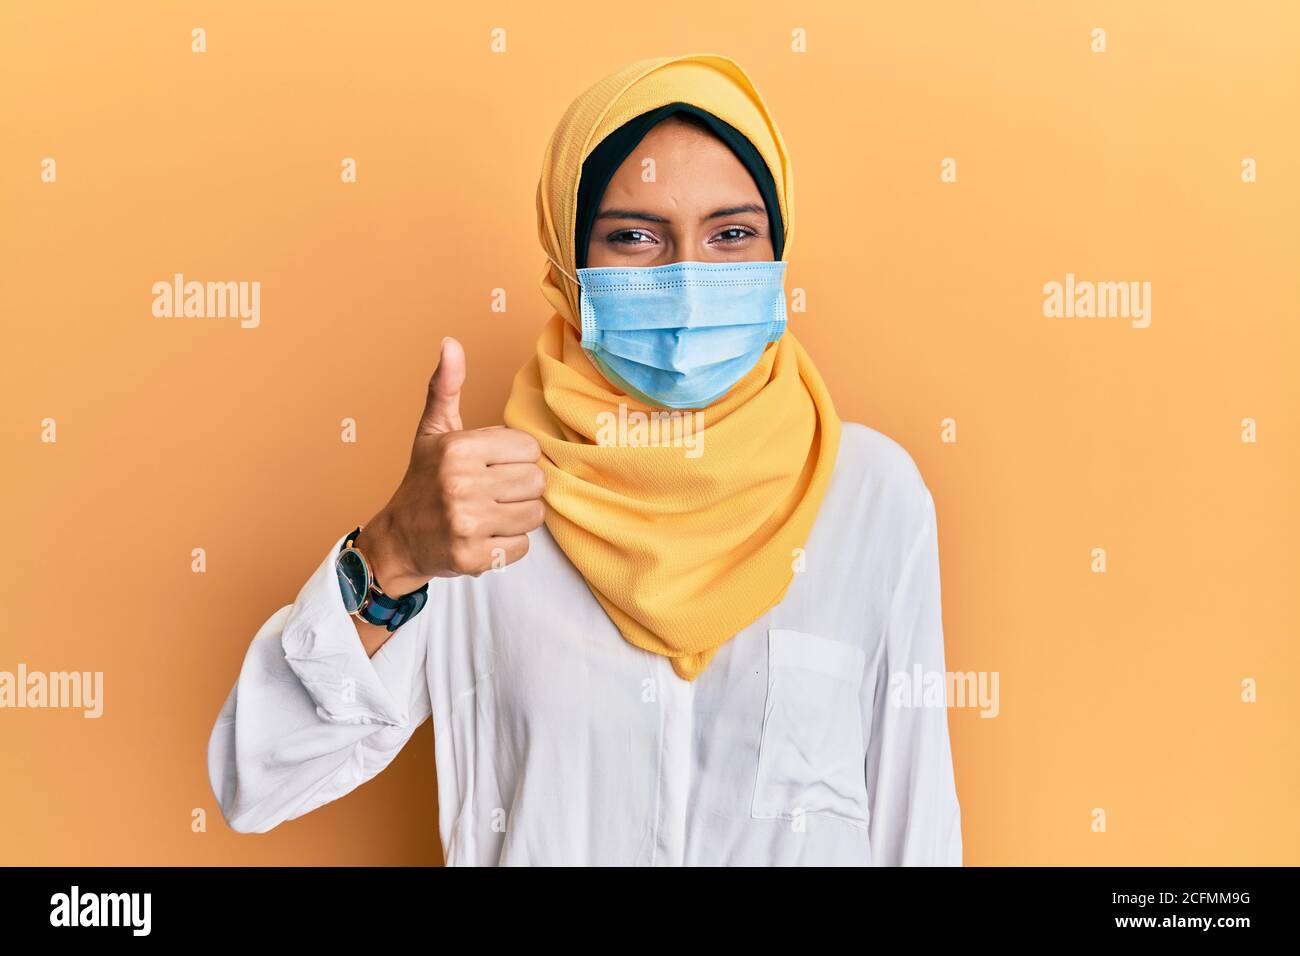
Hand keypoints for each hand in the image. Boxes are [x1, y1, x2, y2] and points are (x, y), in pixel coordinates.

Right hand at [358, 337, 545, 592]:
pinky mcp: (474, 558)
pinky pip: (522, 546)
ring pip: (535, 515)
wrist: (398, 540)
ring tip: (492, 512)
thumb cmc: (423, 482)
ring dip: (519, 516)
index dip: (515, 456)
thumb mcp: (433, 431)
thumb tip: (450, 342)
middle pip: (536, 482)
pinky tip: (486, 536)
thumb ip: (446, 387)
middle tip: (494, 491)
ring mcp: (468, 524)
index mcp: (458, 449)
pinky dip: (509, 544)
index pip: (529, 448)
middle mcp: (462, 486)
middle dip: (520, 487)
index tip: (493, 464)